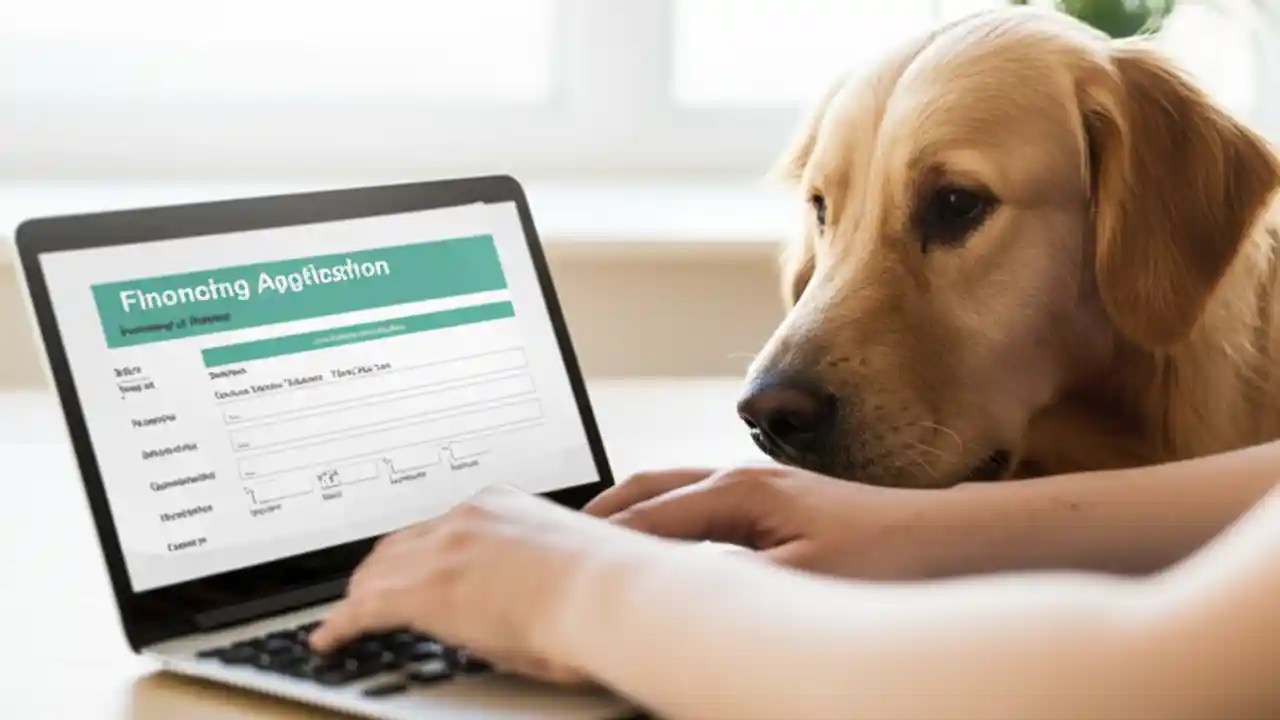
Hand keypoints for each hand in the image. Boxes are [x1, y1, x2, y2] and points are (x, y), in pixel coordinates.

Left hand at [310, 485, 661, 682]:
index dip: (415, 552)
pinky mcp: (425, 590)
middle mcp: (465, 517)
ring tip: (344, 620)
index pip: (439, 527)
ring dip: (359, 596)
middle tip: (364, 596)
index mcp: (500, 505)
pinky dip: (341, 623)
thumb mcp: (561, 561)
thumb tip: (523, 594)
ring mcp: (442, 549)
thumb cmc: (608, 585)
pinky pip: (364, 606)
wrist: (610, 594)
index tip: (411, 565)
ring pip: (376, 571)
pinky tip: (330, 638)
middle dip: (377, 571)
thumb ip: (529, 567)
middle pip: (398, 544)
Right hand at [585, 465, 945, 578]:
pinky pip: (692, 506)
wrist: (937, 538)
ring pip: (667, 493)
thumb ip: (728, 578)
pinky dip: (659, 521)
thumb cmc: (881, 555)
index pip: (645, 518)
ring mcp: (752, 489)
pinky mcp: (767, 504)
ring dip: (627, 514)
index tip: (560, 563)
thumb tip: (670, 585)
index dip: (601, 543)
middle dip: (599, 515)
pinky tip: (656, 546)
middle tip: (556, 542)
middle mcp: (737, 480)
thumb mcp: (799, 578)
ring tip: (591, 541)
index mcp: (735, 491)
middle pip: (645, 491)